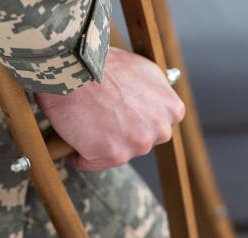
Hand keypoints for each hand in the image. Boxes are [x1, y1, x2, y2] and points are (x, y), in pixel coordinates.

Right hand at [35, 47, 184, 171]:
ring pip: (117, 154)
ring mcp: (140, 143)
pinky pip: (90, 162)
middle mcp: (160, 128)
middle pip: (139, 142)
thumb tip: (151, 106)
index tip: (120, 112)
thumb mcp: (142, 71)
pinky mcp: (115, 155)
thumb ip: (153, 95)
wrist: (75, 68)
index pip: (156, 126)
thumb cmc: (101, 65)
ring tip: (87, 119)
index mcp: (172, 109)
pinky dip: (79, 152)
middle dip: (121, 134)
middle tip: (101, 115)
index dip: (134, 119)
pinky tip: (75, 131)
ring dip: (100, 144)